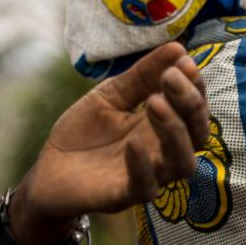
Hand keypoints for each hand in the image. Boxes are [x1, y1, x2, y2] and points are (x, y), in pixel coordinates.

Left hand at [17, 43, 206, 240]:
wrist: (48, 169)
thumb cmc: (84, 132)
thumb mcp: (111, 95)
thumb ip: (142, 76)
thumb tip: (179, 48)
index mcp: (163, 126)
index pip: (194, 108)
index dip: (195, 86)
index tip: (184, 62)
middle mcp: (163, 152)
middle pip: (197, 134)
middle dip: (189, 104)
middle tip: (170, 78)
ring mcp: (147, 176)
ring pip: (182, 164)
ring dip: (174, 132)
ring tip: (155, 102)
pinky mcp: (123, 196)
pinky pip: (145, 187)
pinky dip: (142, 165)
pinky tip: (132, 142)